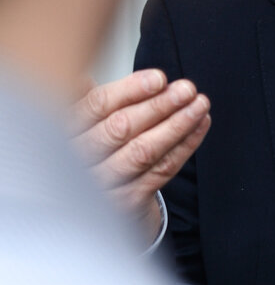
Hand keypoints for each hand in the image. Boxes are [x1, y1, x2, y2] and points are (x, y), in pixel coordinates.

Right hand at [71, 69, 210, 244]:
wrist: (100, 206)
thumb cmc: (95, 151)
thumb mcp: (79, 122)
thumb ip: (81, 100)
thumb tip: (82, 79)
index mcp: (64, 132)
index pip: (96, 106)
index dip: (129, 90)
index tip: (158, 78)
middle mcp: (78, 161)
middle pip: (120, 129)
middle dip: (159, 105)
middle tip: (186, 89)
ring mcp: (102, 185)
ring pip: (143, 151)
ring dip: (177, 124)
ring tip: (199, 104)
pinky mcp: (126, 203)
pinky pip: (161, 170)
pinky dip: (185, 145)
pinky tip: (200, 125)